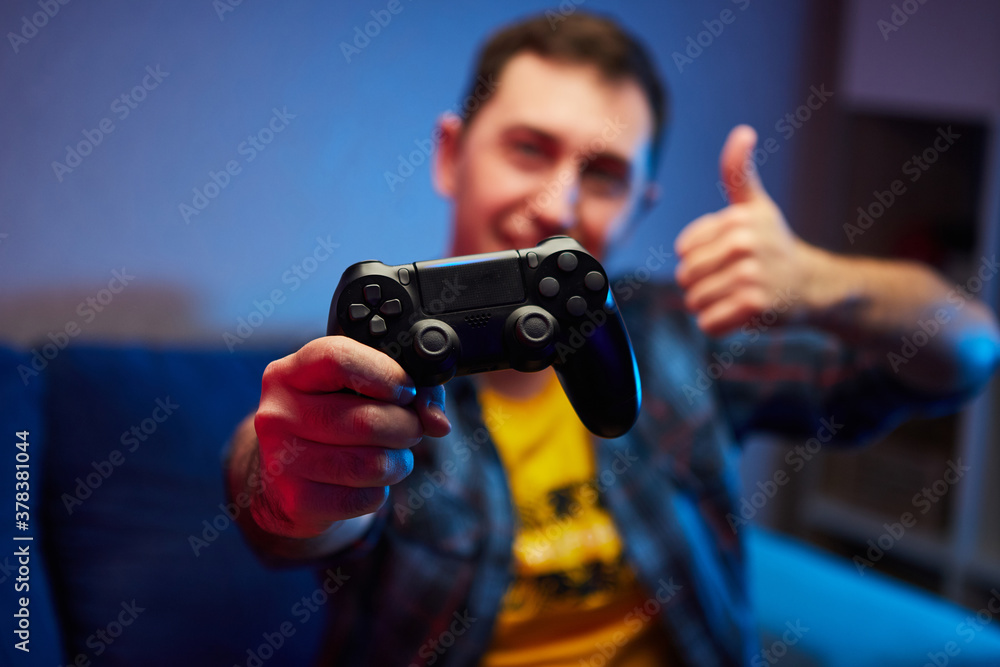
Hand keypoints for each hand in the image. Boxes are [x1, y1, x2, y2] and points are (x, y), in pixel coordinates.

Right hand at [249, 336, 450, 538]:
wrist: (284, 479)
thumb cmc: (330, 423)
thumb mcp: (355, 391)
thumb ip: (405, 391)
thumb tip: (438, 420)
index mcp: (290, 373)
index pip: (337, 359)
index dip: (385, 374)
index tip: (407, 390)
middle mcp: (278, 413)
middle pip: (366, 419)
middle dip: (406, 426)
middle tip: (410, 429)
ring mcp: (283, 459)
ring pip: (371, 463)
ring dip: (398, 461)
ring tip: (393, 455)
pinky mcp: (297, 500)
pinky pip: (364, 497)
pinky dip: (379, 489)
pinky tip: (367, 481)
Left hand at [674, 125, 820, 335]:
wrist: (812, 285)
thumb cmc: (774, 245)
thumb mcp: (756, 205)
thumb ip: (738, 173)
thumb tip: (742, 132)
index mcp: (736, 219)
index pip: (683, 250)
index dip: (699, 258)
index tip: (728, 255)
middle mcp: (743, 243)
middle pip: (685, 276)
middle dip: (702, 285)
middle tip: (734, 280)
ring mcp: (750, 274)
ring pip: (694, 301)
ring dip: (710, 306)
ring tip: (738, 296)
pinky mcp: (755, 305)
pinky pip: (708, 323)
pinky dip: (718, 326)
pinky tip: (740, 314)